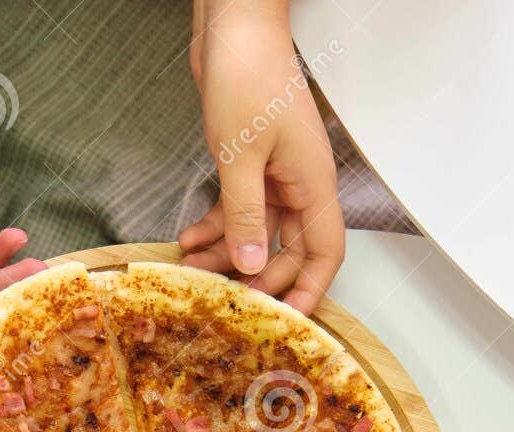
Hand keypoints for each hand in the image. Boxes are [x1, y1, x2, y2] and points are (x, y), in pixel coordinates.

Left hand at [180, 0, 344, 314]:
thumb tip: (252, 264)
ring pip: (256, 230)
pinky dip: (216, 225)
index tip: (288, 320)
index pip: (325, 251)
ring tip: (195, 273)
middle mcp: (298, 183)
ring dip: (228, 254)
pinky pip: (237, 207)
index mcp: (312, 183)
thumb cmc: (247, 78)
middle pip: (289, 247)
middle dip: (259, 276)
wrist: (232, 30)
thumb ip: (245, 215)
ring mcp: (273, 173)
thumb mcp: (240, 157)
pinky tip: (189, 240)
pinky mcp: (248, 162)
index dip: (311, 289)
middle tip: (229, 300)